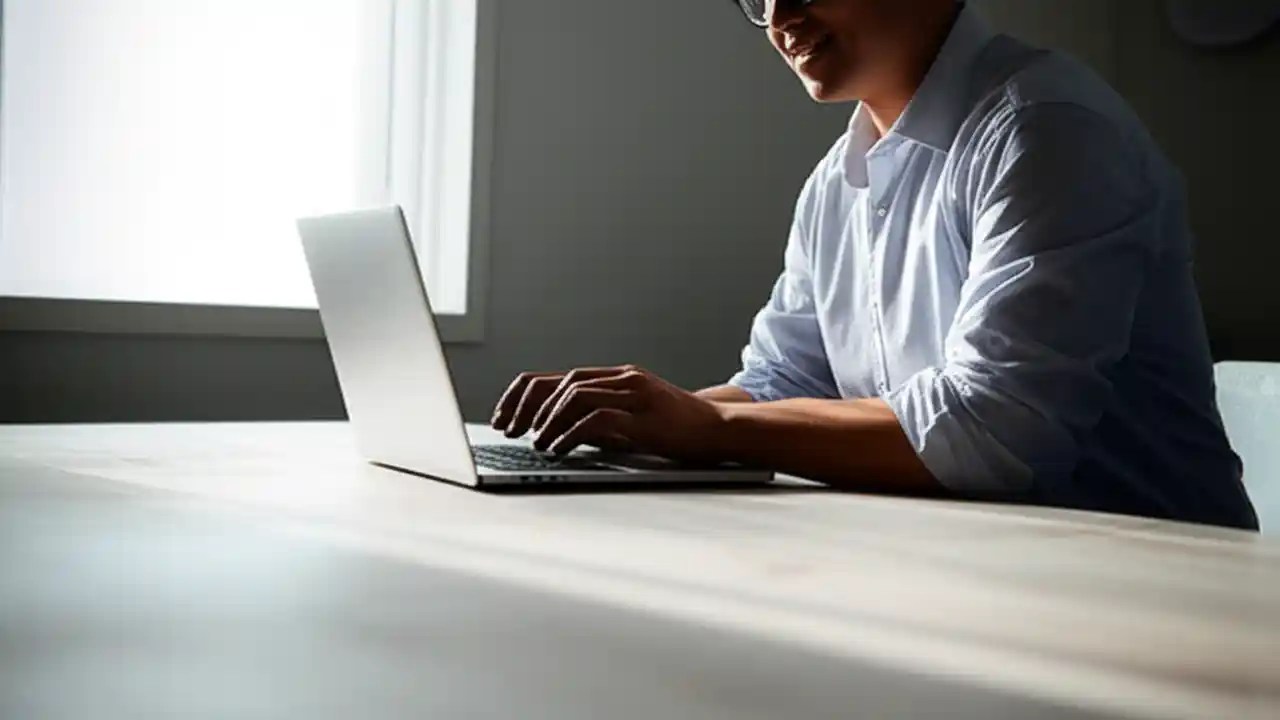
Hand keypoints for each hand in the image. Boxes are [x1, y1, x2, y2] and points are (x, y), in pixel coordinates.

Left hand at [490, 365, 726, 458]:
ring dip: (547, 420)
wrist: (720, 431)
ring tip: (535, 442)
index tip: (505, 419)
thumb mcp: (629, 421)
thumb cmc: (675, 431)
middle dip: (527, 407)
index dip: (525, 396)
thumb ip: (597, 421)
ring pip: (574, 395)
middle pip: (559, 382)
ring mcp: (634, 392)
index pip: (557, 377)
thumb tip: (556, 434)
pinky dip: (570, 433)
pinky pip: (596, 418)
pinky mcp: (644, 414)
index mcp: (615, 377)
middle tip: (510, 431)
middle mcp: (621, 378)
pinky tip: (557, 448)